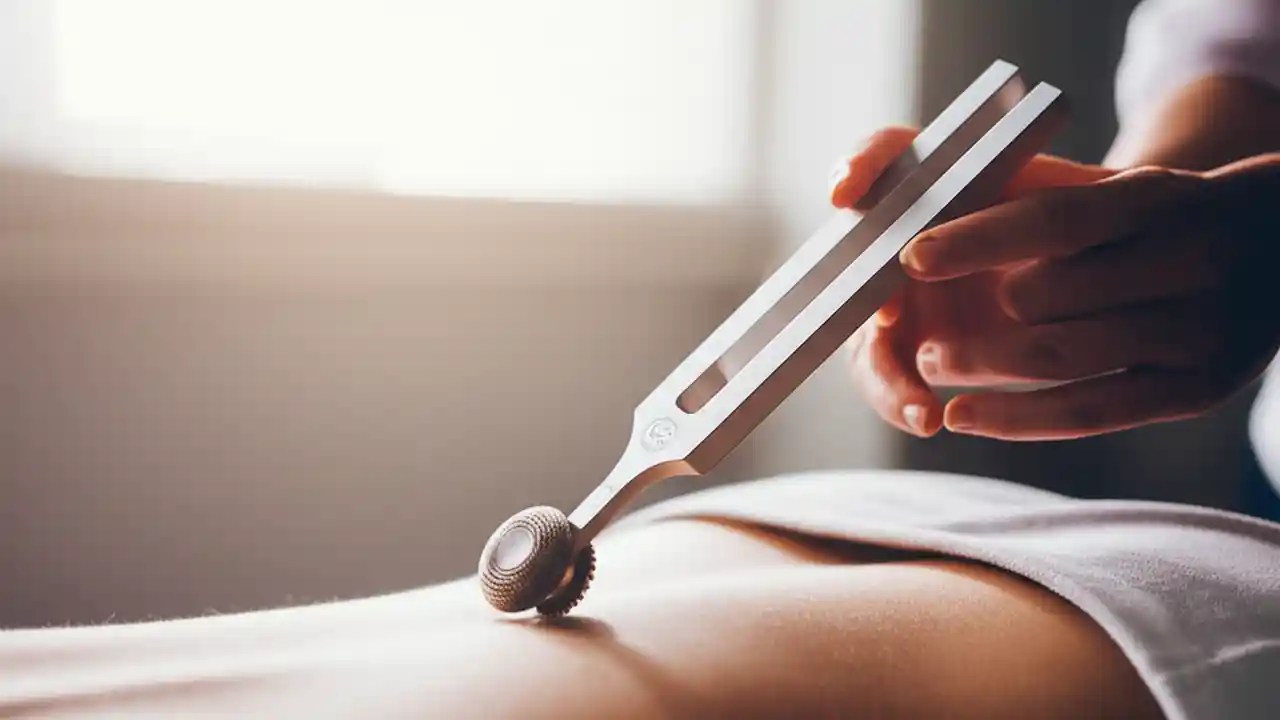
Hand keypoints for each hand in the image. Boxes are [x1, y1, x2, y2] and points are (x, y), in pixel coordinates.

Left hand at [834, 128, 1279, 439]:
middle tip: (913, 318)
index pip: (1055, 219)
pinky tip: (962, 415)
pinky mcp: (1195, 391)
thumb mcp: (1126, 188)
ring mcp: (1198, 333)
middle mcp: (1189, 262)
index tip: (911, 257)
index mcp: (1158, 199)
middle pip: (1050, 296)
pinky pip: (1091, 412)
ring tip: (930, 361)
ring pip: (1062, 357)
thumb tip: (931, 230)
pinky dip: (1016, 418)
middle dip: (975, 309)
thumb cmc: (1165, 218)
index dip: (978, 239)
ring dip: (980, 365)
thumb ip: (1045, 200)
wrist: (1279, 252)